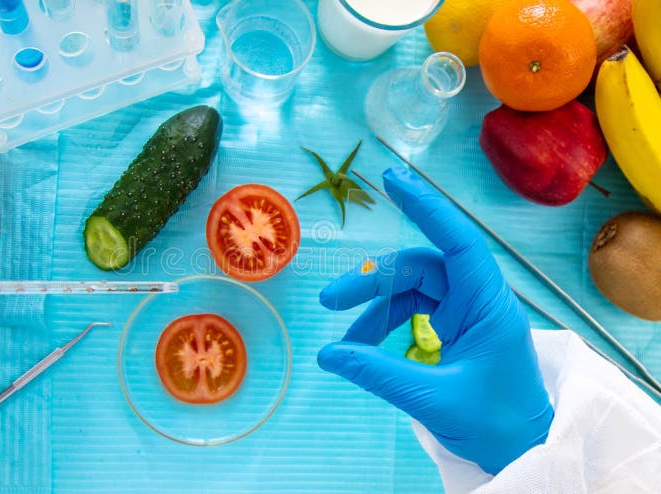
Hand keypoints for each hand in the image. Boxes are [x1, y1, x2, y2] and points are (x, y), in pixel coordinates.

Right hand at [317, 166, 553, 474]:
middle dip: (372, 281)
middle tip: (330, 300)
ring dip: (374, 308)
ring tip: (344, 341)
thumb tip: (327, 355)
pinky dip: (383, 326)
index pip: (457, 241)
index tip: (392, 178)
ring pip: (410, 290)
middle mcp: (477, 300)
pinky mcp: (453, 330)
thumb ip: (379, 374)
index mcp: (488, 305)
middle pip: (417, 268)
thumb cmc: (497, 425)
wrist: (523, 450)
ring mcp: (464, 314)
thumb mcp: (434, 399)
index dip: (426, 207)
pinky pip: (411, 313)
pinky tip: (361, 347)